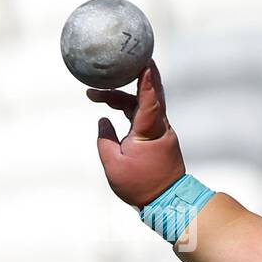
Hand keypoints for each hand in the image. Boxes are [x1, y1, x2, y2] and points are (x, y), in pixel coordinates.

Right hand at [88, 60, 185, 208]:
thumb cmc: (140, 186)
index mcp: (150, 132)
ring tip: (93, 95)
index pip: (150, 100)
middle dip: (133, 76)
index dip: (147, 79)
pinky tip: (108, 106)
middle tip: (120, 58)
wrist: (168, 202)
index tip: (144, 59)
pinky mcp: (157, 137)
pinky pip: (143, 114)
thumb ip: (105, 139)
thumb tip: (103, 121)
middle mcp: (159, 128)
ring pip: (142, 105)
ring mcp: (160, 132)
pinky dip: (127, 107)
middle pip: (148, 95)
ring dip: (119, 97)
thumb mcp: (114, 164)